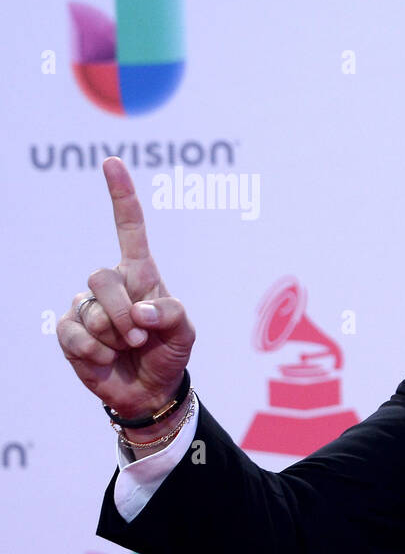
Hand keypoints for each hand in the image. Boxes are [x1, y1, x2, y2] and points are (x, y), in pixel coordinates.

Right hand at [57, 158, 195, 425]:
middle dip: (123, 313)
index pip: (130, 229)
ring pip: (88, 309)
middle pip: (102, 278)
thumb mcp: (185, 332)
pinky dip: (93, 351)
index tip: (112, 163)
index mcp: (142, 275)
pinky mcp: (70, 332)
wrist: (150, 390)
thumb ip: (171, 314)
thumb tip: (139, 312)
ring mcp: (86, 307)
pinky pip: (72, 334)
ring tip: (127, 349)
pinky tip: (104, 358)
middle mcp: (112, 286)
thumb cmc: (169, 353)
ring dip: (114, 337)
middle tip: (141, 337)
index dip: (121, 197)